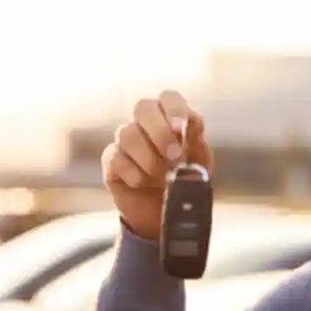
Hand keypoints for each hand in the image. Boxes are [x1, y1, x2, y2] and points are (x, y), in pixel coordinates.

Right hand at [101, 90, 212, 239]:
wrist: (164, 213)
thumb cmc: (184, 180)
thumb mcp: (199, 163)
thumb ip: (195, 141)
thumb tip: (192, 122)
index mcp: (170, 117)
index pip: (168, 97)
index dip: (174, 109)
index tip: (181, 127)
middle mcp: (145, 123)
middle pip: (142, 107)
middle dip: (159, 132)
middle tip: (174, 156)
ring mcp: (125, 140)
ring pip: (127, 133)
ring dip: (149, 158)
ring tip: (163, 178)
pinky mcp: (111, 161)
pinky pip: (117, 159)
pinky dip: (134, 174)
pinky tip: (144, 184)